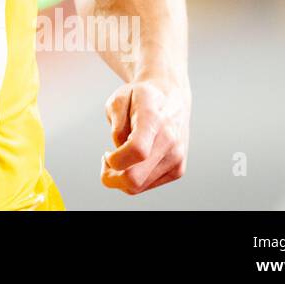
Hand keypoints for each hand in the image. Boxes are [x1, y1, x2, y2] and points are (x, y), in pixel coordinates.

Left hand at [100, 76, 189, 194]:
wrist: (172, 96)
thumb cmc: (140, 97)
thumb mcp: (119, 99)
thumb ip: (116, 125)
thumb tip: (120, 150)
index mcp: (153, 119)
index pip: (136, 151)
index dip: (115, 159)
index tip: (106, 153)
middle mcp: (169, 141)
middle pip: (134, 179)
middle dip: (110, 177)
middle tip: (106, 160)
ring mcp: (176, 158)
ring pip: (138, 186)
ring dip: (120, 178)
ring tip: (117, 158)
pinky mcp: (178, 170)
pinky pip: (147, 185)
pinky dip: (133, 177)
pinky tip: (132, 161)